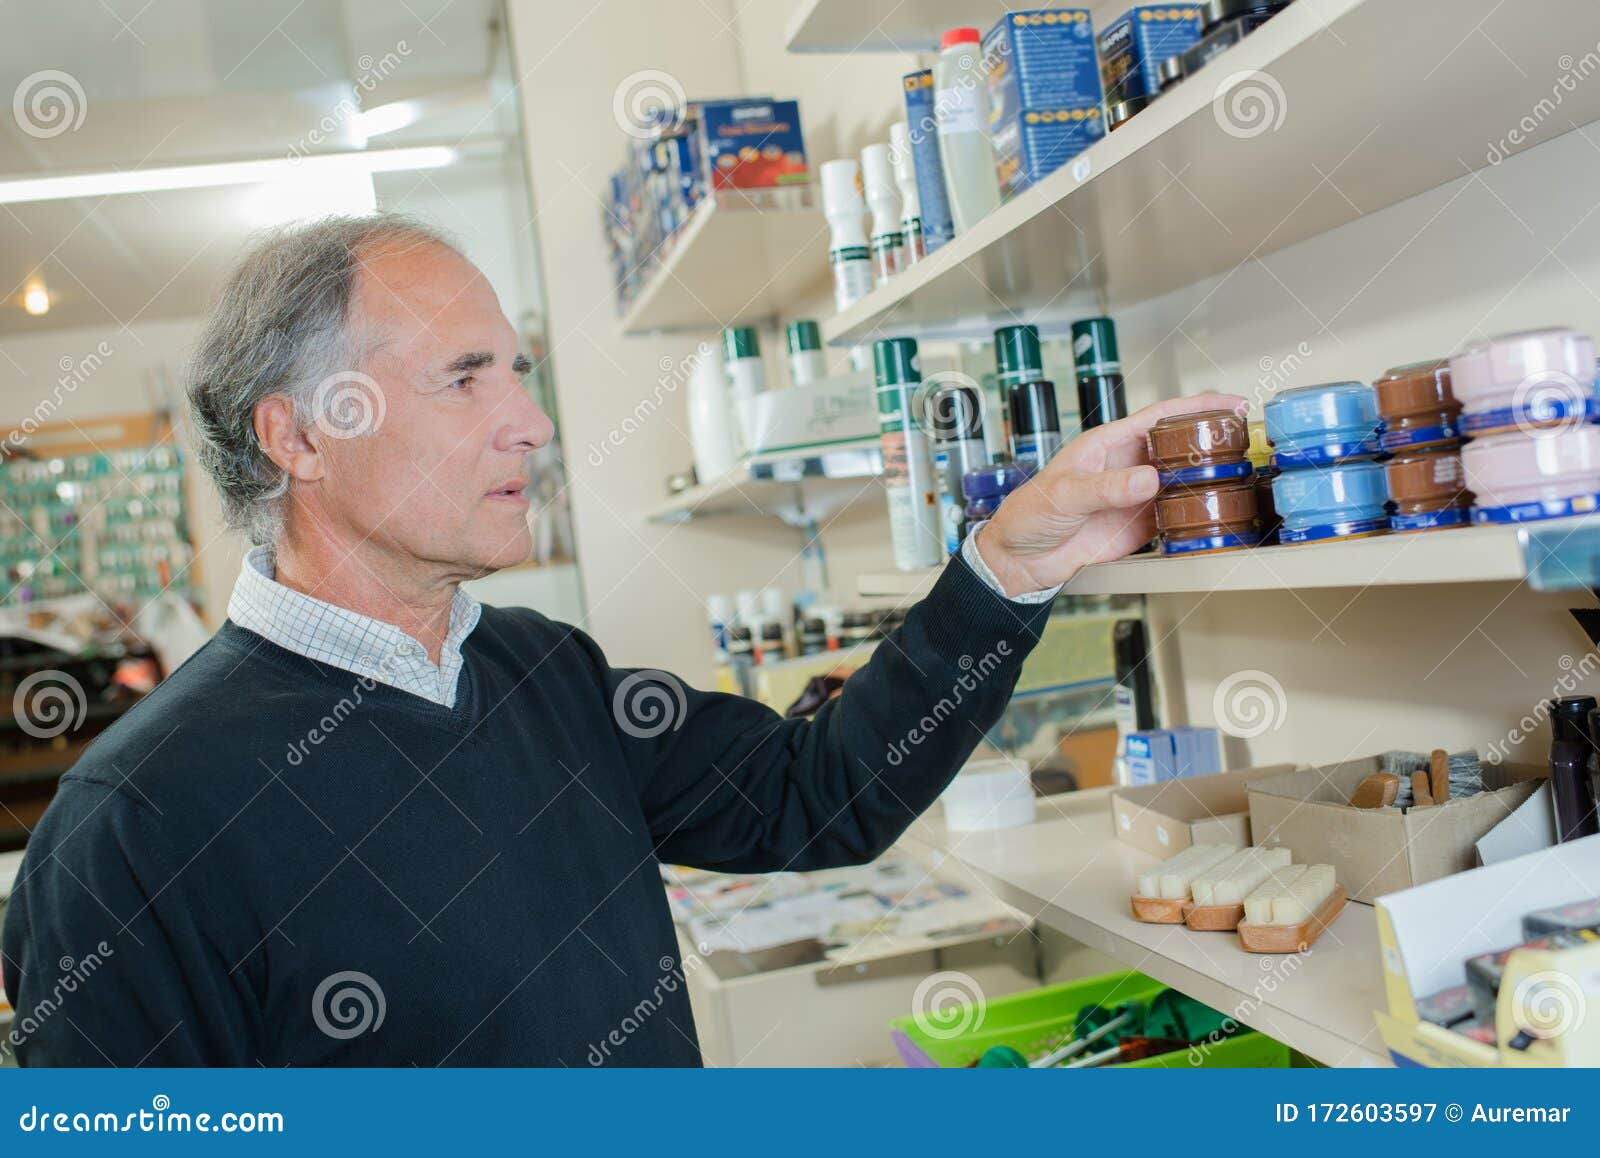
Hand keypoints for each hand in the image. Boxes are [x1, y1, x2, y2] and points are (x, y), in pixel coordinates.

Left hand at [977, 393, 1248, 596]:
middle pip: (1179, 446)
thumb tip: (1149, 478)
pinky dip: (1195, 514)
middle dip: (1213, 441)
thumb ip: (1107, 488)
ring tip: (1242, 476)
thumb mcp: (1065, 495)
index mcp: (1108, 444)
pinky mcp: (1138, 526)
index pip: (1160, 416)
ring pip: (1182, 480)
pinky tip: (1215, 513)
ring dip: (1209, 479)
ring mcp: (1135, 496)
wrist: (1018, 560)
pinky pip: (1174, 516)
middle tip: (1246, 442)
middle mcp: (1127, 466)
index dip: (1197, 407)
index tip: (1230, 403)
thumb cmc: (1028, 515)